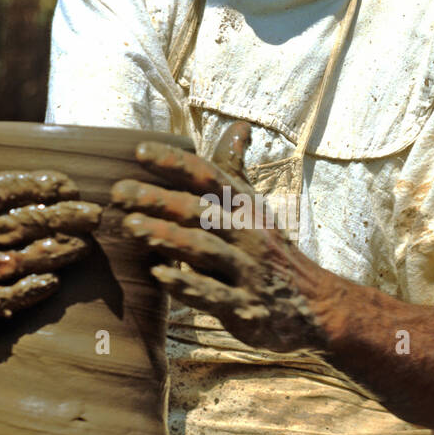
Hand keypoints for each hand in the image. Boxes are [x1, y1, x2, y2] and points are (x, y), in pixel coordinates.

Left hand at [110, 122, 327, 352]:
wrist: (315, 306)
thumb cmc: (272, 251)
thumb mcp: (258, 208)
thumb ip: (237, 171)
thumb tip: (239, 125)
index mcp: (247, 208)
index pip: (210, 176)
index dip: (176, 162)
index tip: (139, 150)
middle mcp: (248, 234)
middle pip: (200, 210)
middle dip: (159, 199)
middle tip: (118, 192)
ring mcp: (248, 272)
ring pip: (204, 248)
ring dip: (167, 236)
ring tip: (131, 227)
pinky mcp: (245, 309)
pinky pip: (214, 295)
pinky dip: (187, 285)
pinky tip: (160, 276)